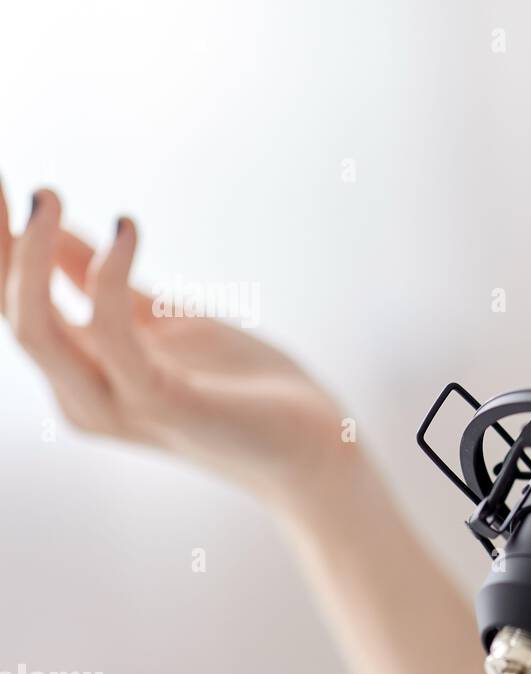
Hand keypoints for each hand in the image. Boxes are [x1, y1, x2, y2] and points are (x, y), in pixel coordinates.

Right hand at [1, 184, 352, 516]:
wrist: (310, 448)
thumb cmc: (240, 388)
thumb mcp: (159, 320)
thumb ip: (101, 283)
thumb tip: (50, 226)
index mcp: (79, 376)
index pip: (12, 304)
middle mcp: (82, 397)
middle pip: (9, 314)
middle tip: (2, 179)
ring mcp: (117, 405)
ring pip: (35, 330)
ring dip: (28, 256)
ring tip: (46, 194)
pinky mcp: (160, 404)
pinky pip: (111, 336)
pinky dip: (107, 276)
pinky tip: (126, 228)